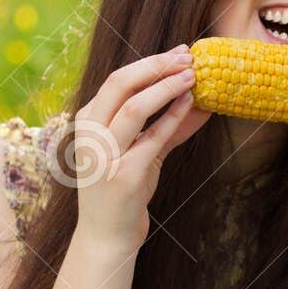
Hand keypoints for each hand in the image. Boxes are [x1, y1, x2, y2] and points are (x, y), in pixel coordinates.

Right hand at [70, 44, 211, 249]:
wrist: (107, 235)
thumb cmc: (122, 191)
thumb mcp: (143, 152)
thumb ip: (167, 126)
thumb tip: (199, 100)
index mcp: (88, 121)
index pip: (118, 80)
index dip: (150, 63)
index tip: (179, 53)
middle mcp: (90, 134)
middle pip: (121, 83)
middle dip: (157, 66)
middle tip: (187, 57)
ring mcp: (105, 154)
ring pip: (134, 107)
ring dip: (167, 87)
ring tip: (193, 75)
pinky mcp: (126, 175)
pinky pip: (153, 138)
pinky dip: (174, 118)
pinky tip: (191, 104)